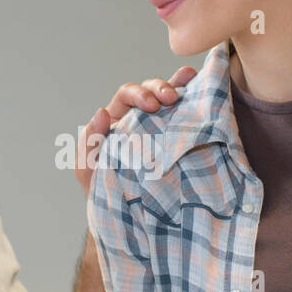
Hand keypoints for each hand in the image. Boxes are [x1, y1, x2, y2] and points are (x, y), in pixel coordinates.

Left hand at [75, 66, 197, 194]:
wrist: (126, 214)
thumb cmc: (101, 187)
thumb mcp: (87, 167)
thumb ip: (89, 141)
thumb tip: (102, 112)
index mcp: (117, 119)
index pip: (127, 95)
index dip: (139, 94)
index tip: (152, 105)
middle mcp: (139, 117)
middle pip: (150, 91)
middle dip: (161, 88)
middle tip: (171, 98)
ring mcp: (160, 126)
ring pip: (170, 96)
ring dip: (179, 84)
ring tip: (190, 77)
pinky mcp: (177, 139)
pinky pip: (186, 115)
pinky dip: (195, 97)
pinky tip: (204, 88)